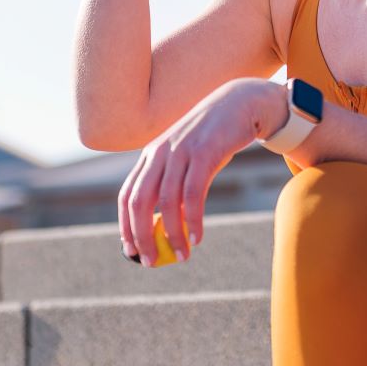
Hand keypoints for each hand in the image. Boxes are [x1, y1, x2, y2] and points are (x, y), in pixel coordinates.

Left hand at [117, 78, 281, 265]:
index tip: (131, 251)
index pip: (127, 195)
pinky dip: (192, 219)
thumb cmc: (214, 138)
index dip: (126, 226)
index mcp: (151, 155)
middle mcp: (160, 152)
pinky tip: (197, 237)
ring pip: (167, 201)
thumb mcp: (187, 157)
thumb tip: (166, 226)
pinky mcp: (204, 152)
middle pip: (140, 202)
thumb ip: (174, 184)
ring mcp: (181, 151)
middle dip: (142, 236)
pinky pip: (193, 193)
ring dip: (172, 234)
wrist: (240, 103)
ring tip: (182, 255)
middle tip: (152, 261)